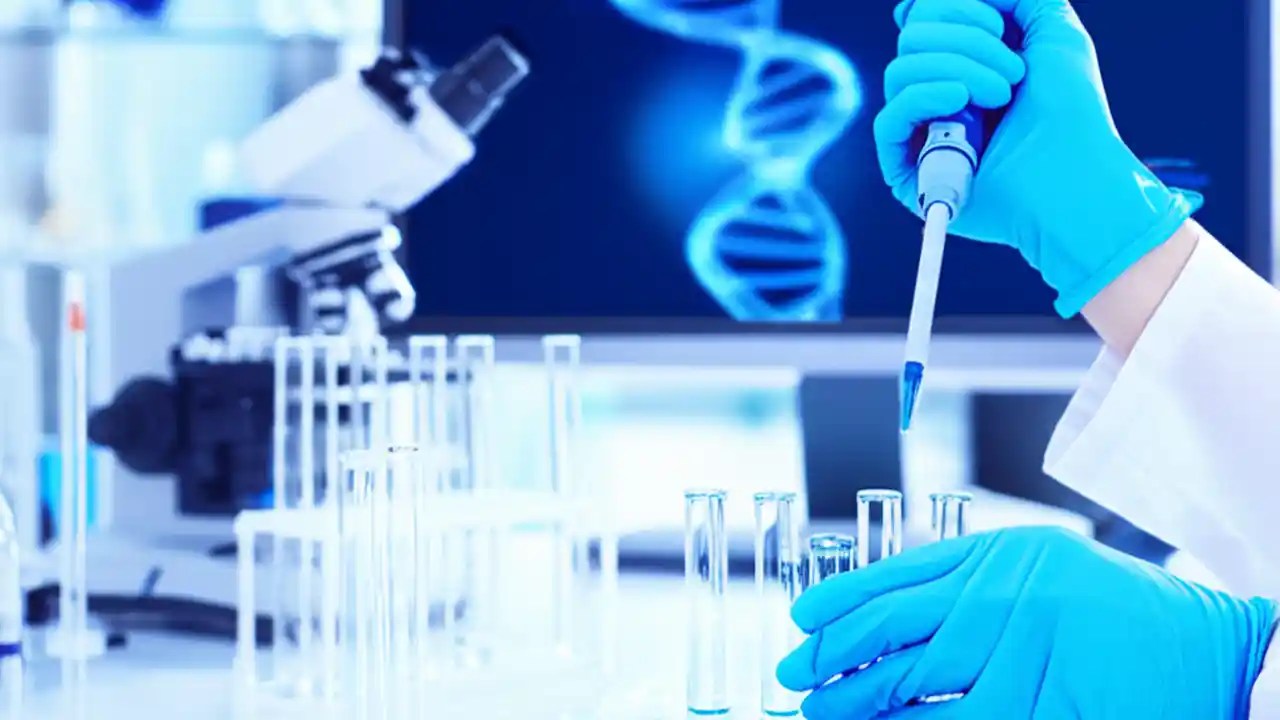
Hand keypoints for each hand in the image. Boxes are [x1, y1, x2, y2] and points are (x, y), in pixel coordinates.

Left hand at [777, 527, 1275, 718]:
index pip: (897, 575)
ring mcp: (1025, 644)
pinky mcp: (1047, 697)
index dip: (841, 599)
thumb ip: (967, 585)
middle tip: (792, 675)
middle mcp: (1004, 590)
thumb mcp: (1036, 571)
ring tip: (819, 711)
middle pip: (893, 627)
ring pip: (916, 679)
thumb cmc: (1116, 612)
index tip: (801, 620)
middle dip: (832, 654)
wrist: (1210, 649)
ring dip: (859, 699)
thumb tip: (883, 619)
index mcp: (998, 552)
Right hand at [876, 0, 1195, 316]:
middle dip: (968, 40)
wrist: (1076, 177)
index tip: (999, 24)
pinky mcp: (907, 171)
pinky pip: (889, 118)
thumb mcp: (1054, 32)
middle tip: (1014, 73)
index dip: (954, 6)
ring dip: (957, 69)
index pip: (925, 15)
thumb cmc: (1072, 114)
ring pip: (900, 70)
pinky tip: (961, 103)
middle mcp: (938, 95)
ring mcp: (919, 133)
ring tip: (1002, 96)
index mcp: (964, 63)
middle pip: (912, 36)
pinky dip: (923, 98)